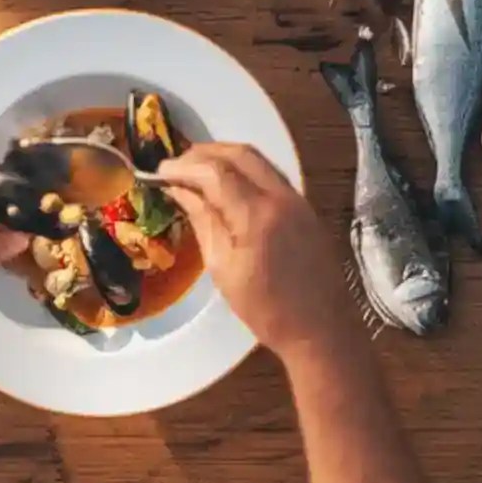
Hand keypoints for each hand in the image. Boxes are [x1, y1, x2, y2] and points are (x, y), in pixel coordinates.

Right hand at [159, 143, 353, 359]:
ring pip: (257, 159)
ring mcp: (298, 199)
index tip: (159, 172)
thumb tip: (180, 191)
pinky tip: (225, 184)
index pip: (215, 172)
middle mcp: (281, 197)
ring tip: (195, 170)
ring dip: (224, 157)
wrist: (322, 329)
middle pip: (239, 154)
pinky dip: (243, 169)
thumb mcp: (224, 269)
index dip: (184, 167)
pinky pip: (270, 173)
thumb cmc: (267, 310)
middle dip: (203, 154)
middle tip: (175, 166)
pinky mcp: (305, 207)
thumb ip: (204, 222)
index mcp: (258, 216)